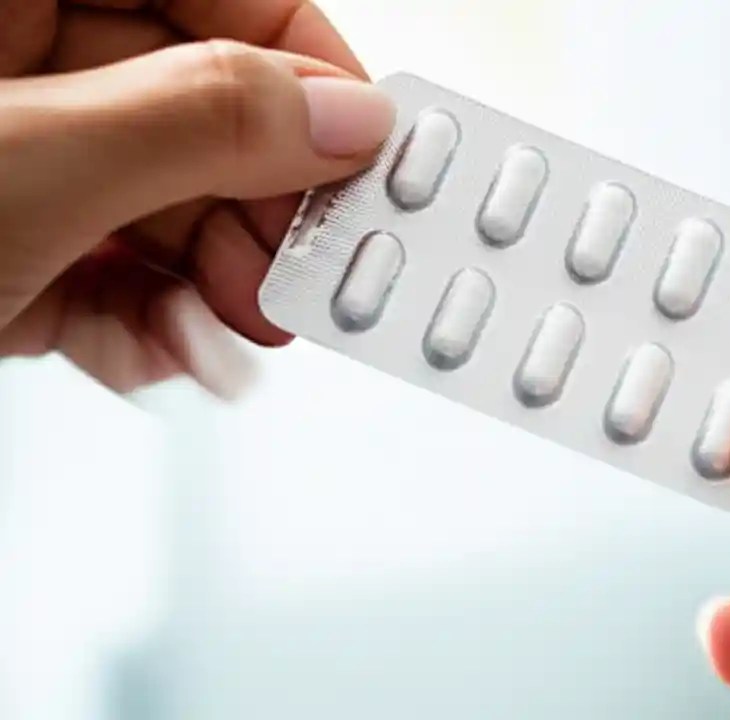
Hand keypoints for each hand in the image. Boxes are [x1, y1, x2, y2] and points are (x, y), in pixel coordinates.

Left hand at [0, 1, 394, 397]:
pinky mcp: (5, 254)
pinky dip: (150, 324)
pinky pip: (111, 274)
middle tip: (306, 263)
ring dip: (218, 284)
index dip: (303, 65)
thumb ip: (199, 125)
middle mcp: (21, 68)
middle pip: (201, 111)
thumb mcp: (29, 165)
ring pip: (167, 204)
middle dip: (262, 207)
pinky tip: (162, 348)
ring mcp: (18, 165)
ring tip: (232, 327)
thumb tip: (345, 117)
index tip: (368, 148)